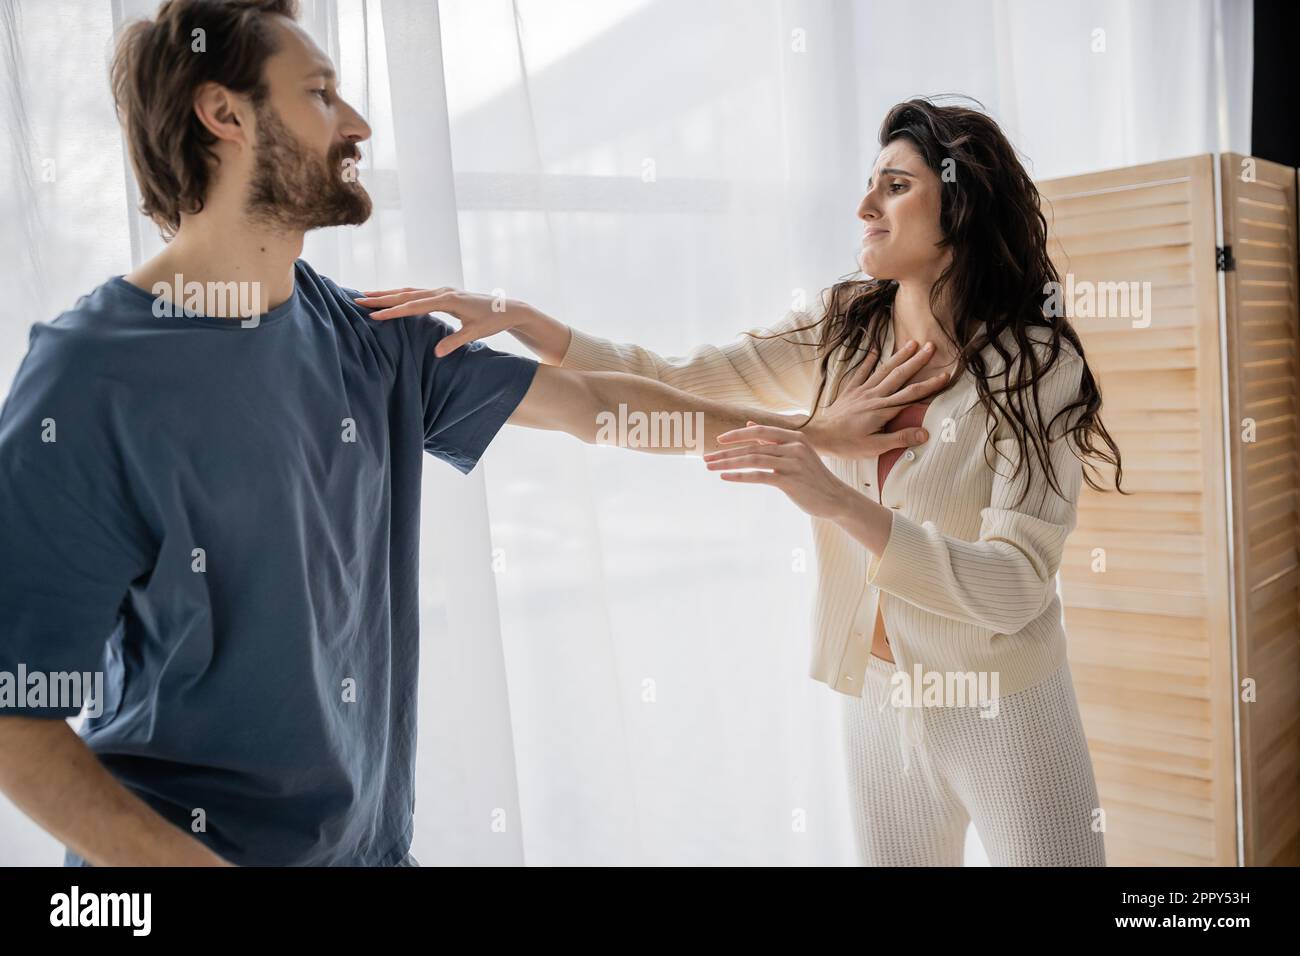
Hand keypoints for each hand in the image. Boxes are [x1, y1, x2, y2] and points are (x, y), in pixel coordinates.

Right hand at [353, 286, 535, 356]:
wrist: (507, 308)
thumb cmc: (492, 321)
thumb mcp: (474, 333)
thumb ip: (455, 342)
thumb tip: (436, 354)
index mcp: (448, 300)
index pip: (414, 305)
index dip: (393, 311)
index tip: (374, 315)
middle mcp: (442, 292)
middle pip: (406, 294)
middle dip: (382, 298)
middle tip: (358, 299)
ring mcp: (442, 291)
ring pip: (409, 291)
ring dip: (388, 293)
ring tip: (367, 295)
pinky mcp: (443, 294)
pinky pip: (417, 293)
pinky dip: (401, 295)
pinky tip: (390, 298)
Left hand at [704, 422, 857, 519]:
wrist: (835, 498)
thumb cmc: (812, 477)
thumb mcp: (796, 453)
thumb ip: (773, 439)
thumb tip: (751, 423)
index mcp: (794, 437)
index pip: (759, 431)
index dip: (738, 434)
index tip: (719, 440)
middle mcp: (793, 447)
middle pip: (752, 446)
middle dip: (726, 452)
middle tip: (706, 457)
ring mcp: (792, 463)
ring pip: (752, 459)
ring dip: (728, 463)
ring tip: (711, 467)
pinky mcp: (790, 481)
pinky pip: (759, 476)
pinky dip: (740, 476)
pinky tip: (725, 477)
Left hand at [804, 339, 949, 458]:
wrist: (818, 435)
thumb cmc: (846, 444)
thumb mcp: (875, 447)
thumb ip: (900, 439)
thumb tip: (925, 433)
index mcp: (883, 409)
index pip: (912, 394)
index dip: (930, 385)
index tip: (945, 375)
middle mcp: (874, 396)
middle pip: (900, 375)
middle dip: (917, 360)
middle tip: (931, 346)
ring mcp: (861, 391)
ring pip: (884, 370)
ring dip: (899, 356)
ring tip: (912, 343)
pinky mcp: (850, 391)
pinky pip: (860, 372)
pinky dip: (869, 360)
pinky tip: (875, 349)